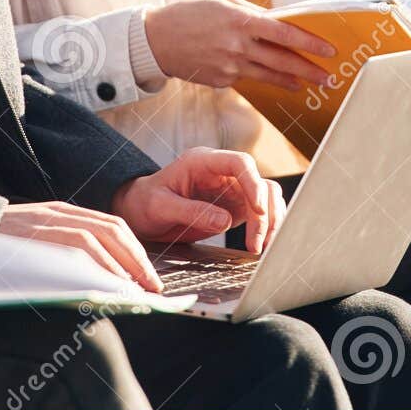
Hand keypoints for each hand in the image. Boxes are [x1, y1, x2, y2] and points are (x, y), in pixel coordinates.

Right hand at [0, 201, 161, 292]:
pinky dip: (95, 265)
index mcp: (65, 213)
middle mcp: (60, 213)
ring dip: (121, 266)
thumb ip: (67, 253)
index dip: (137, 253)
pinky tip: (105, 284)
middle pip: (113, 230)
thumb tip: (103, 282)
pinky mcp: (34, 234)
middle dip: (138, 260)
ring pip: (97, 238)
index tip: (150, 279)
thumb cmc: (2, 246)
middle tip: (152, 288)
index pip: (113, 227)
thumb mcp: (39, 242)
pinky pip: (74, 247)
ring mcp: (47, 221)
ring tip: (134, 291)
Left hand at [113, 147, 284, 253]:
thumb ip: (191, 211)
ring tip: (260, 247)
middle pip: (259, 182)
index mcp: (203, 162)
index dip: (253, 184)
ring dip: (269, 221)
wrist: (141, 213)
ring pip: (266, 197)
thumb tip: (225, 220)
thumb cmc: (146, 203)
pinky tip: (259, 245)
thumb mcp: (160, 206)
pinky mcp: (234, 207)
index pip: (239, 162)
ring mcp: (230, 189)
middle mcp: (222, 173)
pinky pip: (259, 213)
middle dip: (265, 212)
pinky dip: (264, 228)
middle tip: (257, 242)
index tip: (257, 210)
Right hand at [143, 0, 337, 90]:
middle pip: (283, 62)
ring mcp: (230, 68)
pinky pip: (248, 79)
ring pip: (269, 76)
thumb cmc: (191, 14)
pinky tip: (272, 77)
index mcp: (241, 22)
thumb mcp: (224, 3)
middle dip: (310, 71)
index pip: (285, 35)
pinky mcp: (222, 81)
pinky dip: (260, 76)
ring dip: (292, 80)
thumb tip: (280, 22)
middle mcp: (238, 47)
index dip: (310, 43)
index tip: (329, 50)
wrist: (157, 40)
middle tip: (329, 78)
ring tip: (308, 83)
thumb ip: (254, 13)